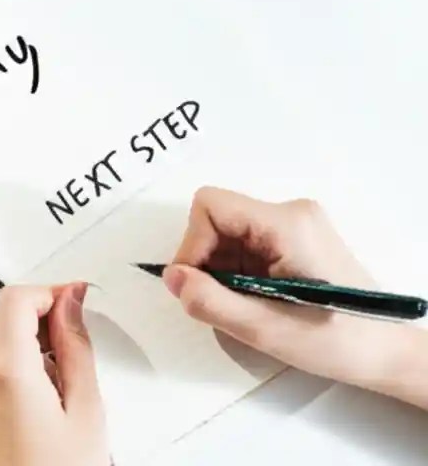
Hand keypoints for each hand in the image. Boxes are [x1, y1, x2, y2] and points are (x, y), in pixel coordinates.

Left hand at [0, 284, 109, 465]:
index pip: (18, 299)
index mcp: (6, 370)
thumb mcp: (86, 411)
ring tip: (62, 379)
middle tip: (75, 334)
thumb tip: (72, 307)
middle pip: (2, 317)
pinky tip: (40, 397)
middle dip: (40, 316)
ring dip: (25, 344)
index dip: (51, 291)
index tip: (75, 297)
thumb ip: (77, 349)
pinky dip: (11, 368)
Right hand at [165, 187, 427, 407]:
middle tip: (223, 302)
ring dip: (223, 270)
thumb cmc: (334, 340)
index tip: (197, 284)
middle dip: (207, 261)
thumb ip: (210, 300)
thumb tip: (172, 278)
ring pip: (229, 234)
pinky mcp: (296, 238)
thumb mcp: (264, 328)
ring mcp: (295, 224)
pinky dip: (238, 271)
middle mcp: (291, 213)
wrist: (385, 351)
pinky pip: (246, 244)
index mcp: (286, 224)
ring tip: (247, 304)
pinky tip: (258, 298)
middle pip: (218, 219)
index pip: (210, 206)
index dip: (192, 244)